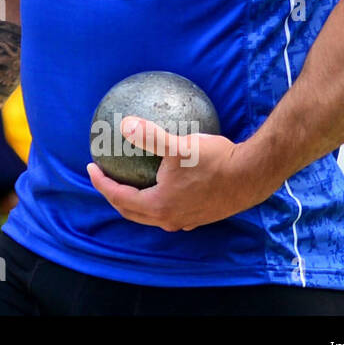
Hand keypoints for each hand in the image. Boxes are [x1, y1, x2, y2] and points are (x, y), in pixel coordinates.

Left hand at [86, 117, 267, 231]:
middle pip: (131, 212)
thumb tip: (125, 124)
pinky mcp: (201, 216)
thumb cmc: (215, 160)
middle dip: (113, 195)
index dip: (101, 183)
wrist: (252, 174)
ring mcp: (187, 220)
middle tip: (104, 177)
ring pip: (150, 216)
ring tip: (127, 182)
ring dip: (134, 202)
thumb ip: (149, 136)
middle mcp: (170, 218)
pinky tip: (160, 184)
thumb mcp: (178, 145)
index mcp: (159, 205)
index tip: (91, 167)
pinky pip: (168, 212)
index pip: (119, 197)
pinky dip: (155, 201)